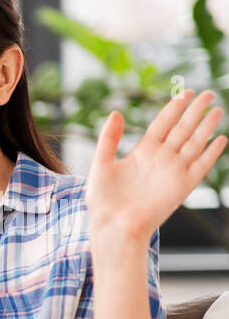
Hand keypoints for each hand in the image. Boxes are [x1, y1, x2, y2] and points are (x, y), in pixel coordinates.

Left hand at [86, 89, 225, 255]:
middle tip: (209, 93)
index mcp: (142, 152)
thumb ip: (109, 139)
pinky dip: (211, 153)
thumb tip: (115, 112)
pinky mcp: (182, 186)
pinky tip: (220, 138)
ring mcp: (173, 171)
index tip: (186, 92)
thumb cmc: (103, 200)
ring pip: (194, 143)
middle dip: (195, 111)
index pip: (163, 124)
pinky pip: (201, 166)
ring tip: (217, 109)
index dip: (174, 108)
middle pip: (182, 129)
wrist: (113, 227)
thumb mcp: (101, 165)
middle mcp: (160, 159)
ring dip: (206, 127)